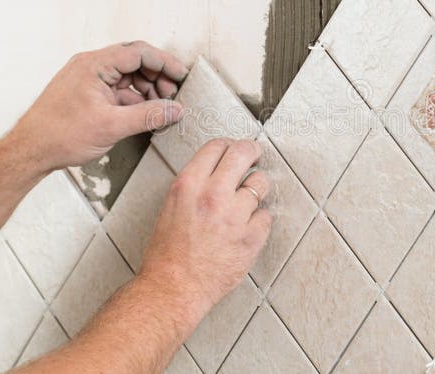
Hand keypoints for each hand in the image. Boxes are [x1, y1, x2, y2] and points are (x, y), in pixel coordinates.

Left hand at [11, 41, 187, 171]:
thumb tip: (174, 109)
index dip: (164, 63)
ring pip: (127, 76)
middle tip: (172, 95)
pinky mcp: (87, 93)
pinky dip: (134, 99)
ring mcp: (88, 79)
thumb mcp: (112, 126)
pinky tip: (143, 113)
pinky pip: (118, 89)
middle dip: (157, 76)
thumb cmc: (58, 135)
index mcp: (94, 65)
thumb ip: (148, 115)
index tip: (180, 75)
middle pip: (134, 61)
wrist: (30, 151)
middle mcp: (90, 66)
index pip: (138, 52)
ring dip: (147, 89)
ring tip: (159, 107)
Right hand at [138, 139, 272, 322]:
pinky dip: (260, 220)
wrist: (173, 289)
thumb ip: (195, 186)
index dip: (229, 146)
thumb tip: (217, 172)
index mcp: (188, 185)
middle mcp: (212, 194)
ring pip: (261, 183)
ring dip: (257, 188)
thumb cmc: (168, 254)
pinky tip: (248, 228)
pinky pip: (266, 216)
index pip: (217, 147)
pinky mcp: (251, 236)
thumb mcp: (173, 207)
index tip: (234, 149)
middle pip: (243, 153)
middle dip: (252, 151)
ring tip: (250, 199)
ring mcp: (235, 215)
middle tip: (255, 156)